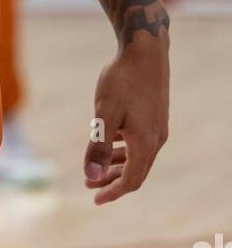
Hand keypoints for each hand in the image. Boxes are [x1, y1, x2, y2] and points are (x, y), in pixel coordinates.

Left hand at [84, 34, 169, 203]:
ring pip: (138, 156)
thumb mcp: (105, 113)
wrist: (145, 49)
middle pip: (136, 171)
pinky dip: (124, 149)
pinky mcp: (155, 115)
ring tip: (97, 168)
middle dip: (112, 181)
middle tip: (90, 186)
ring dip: (117, 165)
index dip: (112, 192)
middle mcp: (156, 139)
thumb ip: (98, 146)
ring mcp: (158, 127)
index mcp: (144, 143)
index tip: (94, 198)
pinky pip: (140, 142)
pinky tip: (110, 141)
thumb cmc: (123, 79)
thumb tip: (91, 176)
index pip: (131, 180)